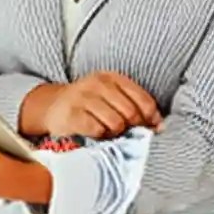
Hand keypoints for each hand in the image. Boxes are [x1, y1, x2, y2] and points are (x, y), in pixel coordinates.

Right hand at [22, 71, 162, 139]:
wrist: (54, 106)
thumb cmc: (90, 104)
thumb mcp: (112, 96)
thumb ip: (135, 106)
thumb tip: (160, 126)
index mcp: (113, 77)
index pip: (144, 100)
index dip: (150, 118)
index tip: (149, 128)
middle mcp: (98, 83)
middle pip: (131, 113)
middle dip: (132, 128)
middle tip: (125, 132)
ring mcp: (83, 97)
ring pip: (115, 123)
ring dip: (115, 134)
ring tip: (108, 132)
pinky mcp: (72, 114)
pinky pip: (97, 130)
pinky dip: (100, 136)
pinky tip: (95, 133)